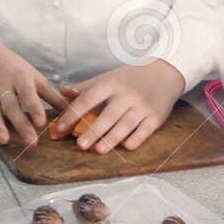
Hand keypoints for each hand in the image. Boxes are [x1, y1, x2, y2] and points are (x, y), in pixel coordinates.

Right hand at [0, 36, 67, 145]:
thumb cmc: (14, 66)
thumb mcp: (34, 75)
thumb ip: (51, 94)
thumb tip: (72, 110)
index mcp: (19, 77)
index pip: (27, 93)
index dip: (34, 107)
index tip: (41, 122)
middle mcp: (3, 86)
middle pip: (11, 106)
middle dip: (21, 124)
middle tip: (31, 141)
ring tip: (4, 140)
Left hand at [49, 61, 184, 152]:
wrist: (163, 73)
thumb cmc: (129, 78)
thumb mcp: (107, 78)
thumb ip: (85, 87)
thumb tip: (62, 92)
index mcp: (110, 84)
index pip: (88, 99)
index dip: (73, 113)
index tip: (59, 127)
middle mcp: (127, 95)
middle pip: (108, 115)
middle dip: (94, 131)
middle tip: (80, 145)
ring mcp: (142, 107)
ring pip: (126, 125)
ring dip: (112, 138)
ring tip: (99, 150)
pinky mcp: (156, 117)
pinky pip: (145, 130)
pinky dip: (136, 139)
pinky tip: (126, 146)